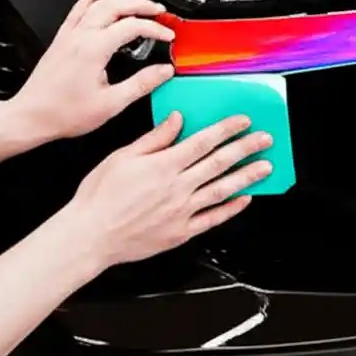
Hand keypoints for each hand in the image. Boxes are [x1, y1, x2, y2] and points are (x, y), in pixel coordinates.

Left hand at [6, 0, 175, 144]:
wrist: (32, 116)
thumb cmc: (64, 113)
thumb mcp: (111, 103)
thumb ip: (141, 84)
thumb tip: (163, 72)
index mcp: (94, 49)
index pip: (132, 27)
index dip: (155, 28)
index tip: (167, 36)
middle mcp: (81, 37)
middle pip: (116, 7)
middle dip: (142, 5)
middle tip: (159, 11)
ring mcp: (69, 35)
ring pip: (98, 4)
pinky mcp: (62, 39)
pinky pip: (77, 9)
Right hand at [60, 114, 272, 271]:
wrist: (90, 235)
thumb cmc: (99, 197)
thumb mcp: (122, 157)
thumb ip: (154, 139)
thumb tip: (176, 119)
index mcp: (163, 165)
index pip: (203, 141)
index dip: (227, 129)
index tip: (243, 121)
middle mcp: (177, 187)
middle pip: (219, 163)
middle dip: (246, 148)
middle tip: (265, 140)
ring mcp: (181, 211)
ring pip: (222, 190)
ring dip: (247, 176)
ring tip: (265, 167)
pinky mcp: (181, 232)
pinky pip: (212, 218)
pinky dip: (231, 208)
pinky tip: (244, 199)